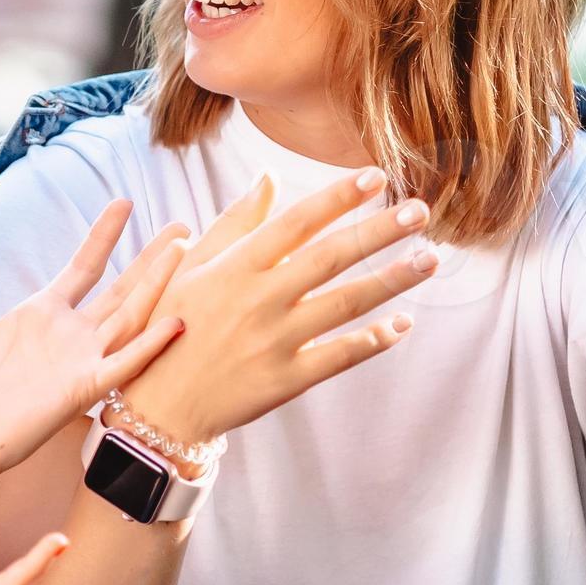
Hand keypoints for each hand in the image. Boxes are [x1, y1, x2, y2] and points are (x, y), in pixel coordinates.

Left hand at [0, 200, 190, 489]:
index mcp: (40, 315)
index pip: (82, 268)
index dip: (103, 236)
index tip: (123, 202)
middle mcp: (68, 336)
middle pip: (121, 289)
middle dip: (151, 260)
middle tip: (183, 228)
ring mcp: (79, 362)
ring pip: (130, 317)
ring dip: (157, 287)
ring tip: (184, 254)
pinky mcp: (81, 390)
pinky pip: (123, 365)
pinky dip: (149, 345)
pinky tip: (175, 321)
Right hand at [118, 166, 429, 446]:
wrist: (156, 407)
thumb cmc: (167, 327)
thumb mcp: (188, 268)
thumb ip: (233, 223)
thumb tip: (267, 179)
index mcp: (234, 267)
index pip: (297, 221)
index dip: (339, 197)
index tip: (377, 176)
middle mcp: (259, 299)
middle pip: (331, 256)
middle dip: (379, 231)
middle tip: (420, 210)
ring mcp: (275, 340)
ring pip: (346, 303)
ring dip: (392, 279)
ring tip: (429, 259)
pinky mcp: (286, 379)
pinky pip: (340, 355)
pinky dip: (374, 340)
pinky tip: (402, 324)